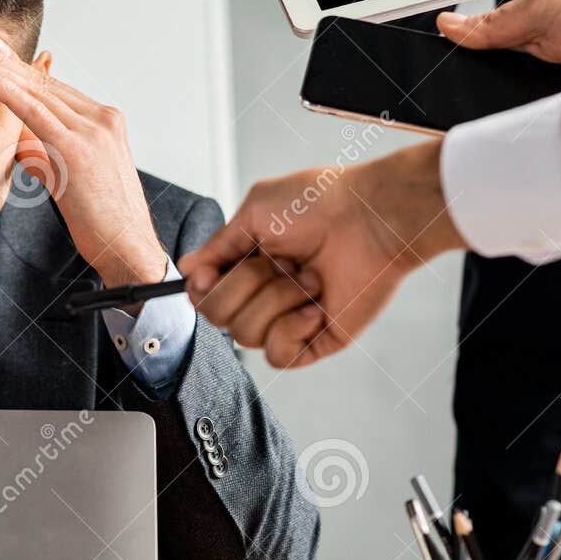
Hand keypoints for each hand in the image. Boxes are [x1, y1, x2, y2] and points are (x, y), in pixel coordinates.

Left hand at [0, 34, 167, 292]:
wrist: (128, 248)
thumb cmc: (99, 222)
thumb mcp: (68, 178)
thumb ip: (44, 152)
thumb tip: (17, 138)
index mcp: (103, 122)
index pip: (53, 88)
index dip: (18, 68)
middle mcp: (101, 118)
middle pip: (43, 81)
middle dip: (4, 59)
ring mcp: (94, 129)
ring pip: (37, 90)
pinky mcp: (79, 147)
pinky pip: (36, 112)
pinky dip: (8, 91)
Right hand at [178, 142, 464, 367]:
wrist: (372, 218)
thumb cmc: (320, 203)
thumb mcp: (254, 212)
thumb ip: (217, 246)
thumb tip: (188, 269)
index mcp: (249, 263)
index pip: (204, 295)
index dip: (202, 290)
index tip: (209, 275)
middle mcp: (265, 293)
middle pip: (218, 317)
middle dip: (244, 286)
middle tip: (279, 262)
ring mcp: (289, 319)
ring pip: (246, 336)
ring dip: (276, 301)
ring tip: (309, 278)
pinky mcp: (315, 340)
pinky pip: (278, 356)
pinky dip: (291, 331)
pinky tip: (314, 308)